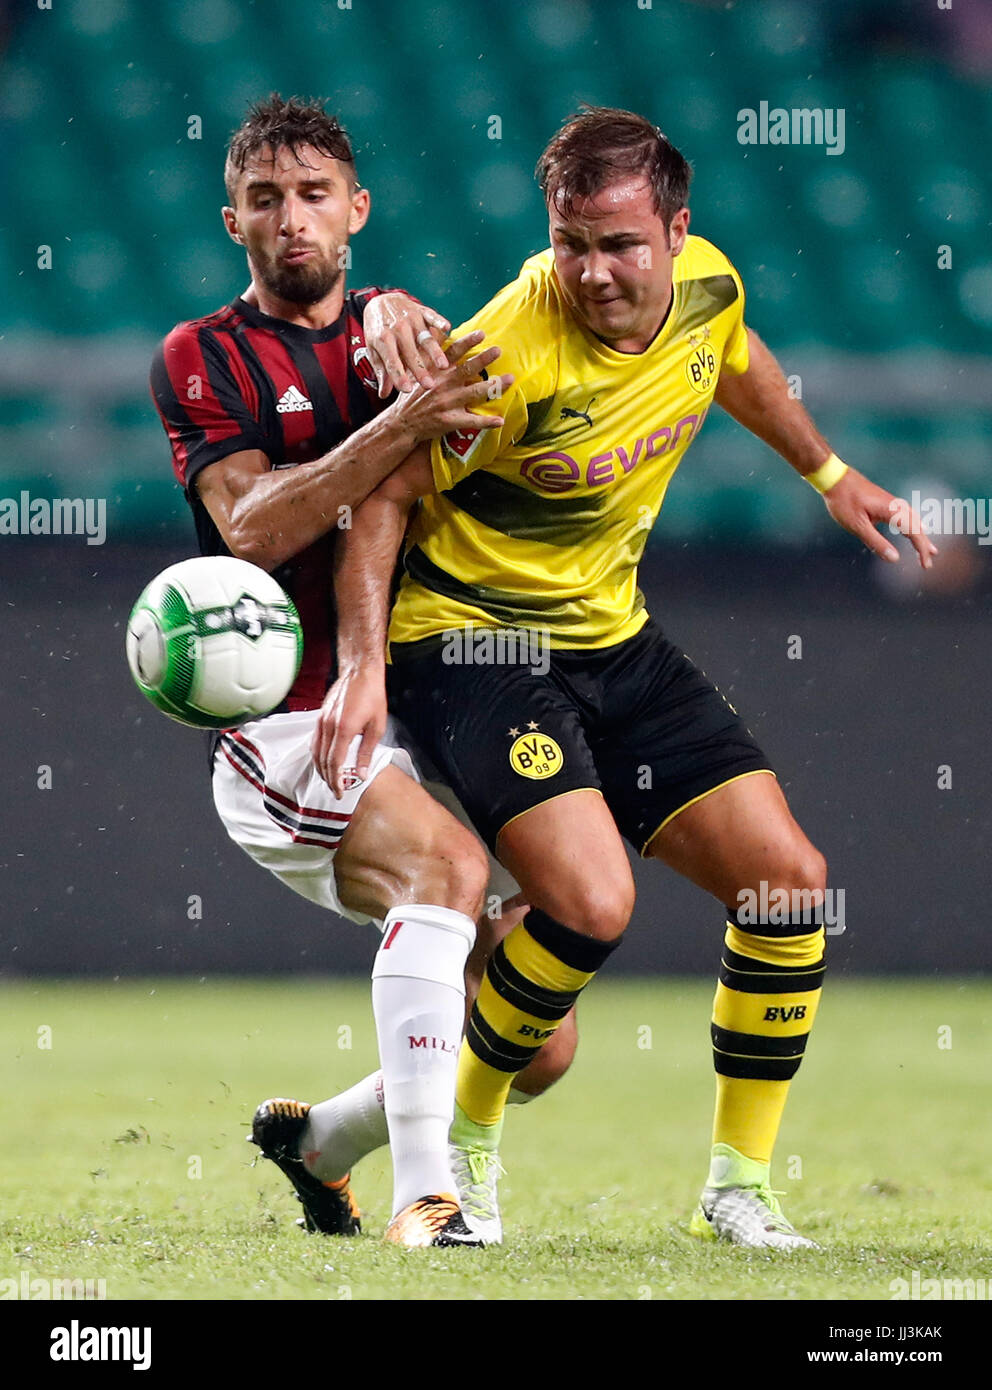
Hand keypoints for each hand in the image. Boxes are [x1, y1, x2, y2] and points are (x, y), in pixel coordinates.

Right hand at [311, 664, 387, 797]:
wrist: (360, 672)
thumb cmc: (372, 696)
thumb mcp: (377, 726)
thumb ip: (367, 752)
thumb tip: (361, 773)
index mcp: (344, 729)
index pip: (335, 763)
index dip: (336, 780)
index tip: (339, 792)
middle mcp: (329, 726)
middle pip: (323, 760)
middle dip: (328, 778)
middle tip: (335, 791)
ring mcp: (322, 720)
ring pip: (315, 752)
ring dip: (321, 769)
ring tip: (329, 780)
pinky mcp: (320, 716)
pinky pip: (314, 741)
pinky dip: (317, 755)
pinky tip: (323, 760)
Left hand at [364, 292, 449, 397]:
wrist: (380, 301)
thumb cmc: (378, 331)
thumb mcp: (373, 350)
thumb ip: (381, 371)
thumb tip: (384, 395)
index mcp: (383, 340)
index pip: (391, 362)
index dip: (399, 376)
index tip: (407, 389)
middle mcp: (397, 329)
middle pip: (410, 353)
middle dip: (419, 369)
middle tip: (429, 385)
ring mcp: (410, 318)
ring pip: (424, 337)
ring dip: (434, 351)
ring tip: (444, 365)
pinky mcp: (421, 310)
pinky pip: (431, 316)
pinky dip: (439, 321)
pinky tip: (447, 328)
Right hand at [388, 329, 513, 444]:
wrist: (402, 423)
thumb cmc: (412, 394)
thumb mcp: (416, 370)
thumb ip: (429, 351)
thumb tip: (436, 328)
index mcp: (436, 371)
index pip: (453, 352)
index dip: (467, 342)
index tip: (482, 333)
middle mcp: (443, 385)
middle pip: (467, 369)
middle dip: (484, 359)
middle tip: (498, 350)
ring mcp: (448, 403)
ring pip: (475, 393)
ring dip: (494, 386)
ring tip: (510, 379)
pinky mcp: (450, 420)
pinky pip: (472, 421)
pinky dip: (487, 422)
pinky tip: (501, 421)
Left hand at [823, 468, 937, 569]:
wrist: (836, 479)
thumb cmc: (844, 502)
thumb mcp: (858, 526)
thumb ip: (877, 542)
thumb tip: (895, 559)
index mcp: (893, 511)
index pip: (915, 533)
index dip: (922, 550)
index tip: (926, 565)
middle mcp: (897, 505)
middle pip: (917, 528)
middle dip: (924, 546)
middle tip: (928, 564)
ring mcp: (893, 502)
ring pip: (914, 521)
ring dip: (921, 537)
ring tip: (930, 549)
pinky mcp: (887, 502)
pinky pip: (907, 516)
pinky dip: (913, 527)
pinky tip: (916, 530)